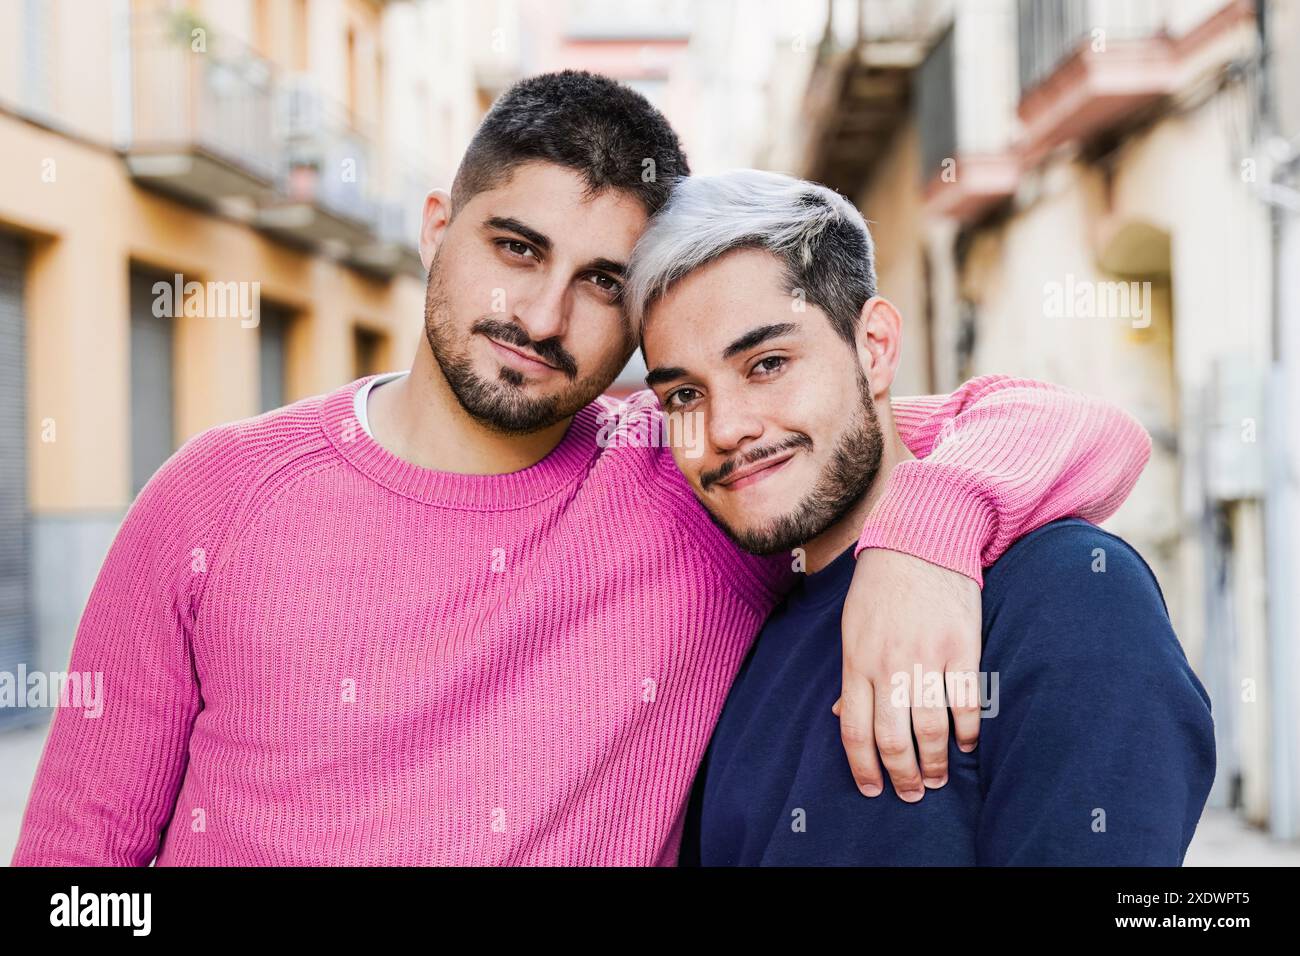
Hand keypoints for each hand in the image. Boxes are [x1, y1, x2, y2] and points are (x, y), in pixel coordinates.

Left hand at [834, 547, 981, 800]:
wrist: (921, 541)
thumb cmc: (880, 587)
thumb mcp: (852, 628)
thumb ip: (852, 675)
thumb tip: (844, 715)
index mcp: (857, 663)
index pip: (855, 732)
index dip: (863, 769)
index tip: (873, 789)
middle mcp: (889, 667)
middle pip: (893, 740)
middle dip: (903, 776)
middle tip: (912, 793)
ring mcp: (927, 659)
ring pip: (931, 730)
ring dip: (936, 763)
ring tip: (938, 779)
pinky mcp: (961, 650)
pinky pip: (965, 704)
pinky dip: (967, 733)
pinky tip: (965, 744)